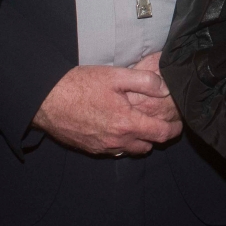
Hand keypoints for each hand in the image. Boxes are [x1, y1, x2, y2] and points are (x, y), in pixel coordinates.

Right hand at [33, 59, 182, 154]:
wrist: (47, 100)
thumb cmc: (80, 85)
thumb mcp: (115, 75)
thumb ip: (144, 81)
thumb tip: (165, 88)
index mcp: (127, 123)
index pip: (162, 134)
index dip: (174, 129)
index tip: (178, 123)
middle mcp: (117, 141)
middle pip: (148, 145)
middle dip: (156, 135)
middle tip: (158, 121)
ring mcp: (103, 148)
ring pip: (130, 150)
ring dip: (138, 140)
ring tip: (137, 124)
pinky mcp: (90, 149)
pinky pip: (113, 150)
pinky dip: (120, 142)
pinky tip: (115, 126)